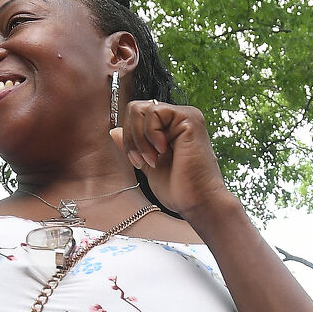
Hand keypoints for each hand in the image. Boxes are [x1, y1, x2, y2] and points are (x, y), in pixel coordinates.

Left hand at [110, 101, 230, 221]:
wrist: (198, 202)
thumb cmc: (180, 189)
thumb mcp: (148, 165)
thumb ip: (135, 146)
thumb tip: (114, 131)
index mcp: (170, 127)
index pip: (136, 117)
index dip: (129, 138)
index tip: (139, 163)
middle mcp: (178, 118)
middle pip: (135, 109)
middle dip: (131, 138)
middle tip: (143, 161)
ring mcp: (185, 116)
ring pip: (141, 109)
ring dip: (140, 139)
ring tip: (153, 159)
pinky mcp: (189, 118)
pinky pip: (154, 112)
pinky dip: (150, 134)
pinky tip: (163, 151)